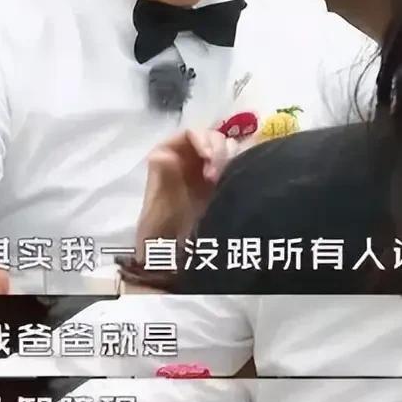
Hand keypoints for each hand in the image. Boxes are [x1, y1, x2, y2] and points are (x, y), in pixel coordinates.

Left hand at [136, 130, 236, 259]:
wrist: (174, 267)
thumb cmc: (162, 238)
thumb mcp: (160, 209)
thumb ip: (163, 180)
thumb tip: (164, 153)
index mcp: (169, 158)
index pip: (189, 134)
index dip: (202, 139)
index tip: (210, 158)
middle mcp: (190, 161)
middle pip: (211, 138)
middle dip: (219, 150)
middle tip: (218, 176)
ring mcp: (208, 172)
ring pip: (227, 150)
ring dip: (230, 160)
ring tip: (226, 181)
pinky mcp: (224, 185)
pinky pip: (237, 165)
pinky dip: (242, 168)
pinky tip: (240, 181)